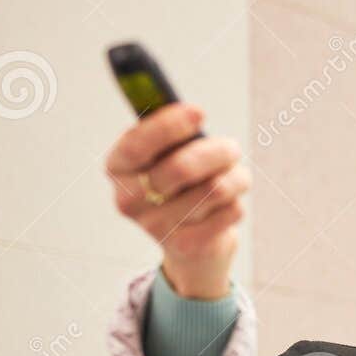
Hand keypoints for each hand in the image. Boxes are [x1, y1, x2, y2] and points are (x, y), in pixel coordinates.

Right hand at [105, 103, 249, 298]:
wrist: (192, 245)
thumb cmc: (181, 184)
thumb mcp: (169, 153)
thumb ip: (171, 129)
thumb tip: (190, 108)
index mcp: (118, 167)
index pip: (137, 144)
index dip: (169, 125)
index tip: (199, 112)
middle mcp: (128, 199)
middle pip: (182, 168)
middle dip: (217, 152)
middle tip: (232, 148)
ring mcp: (155, 227)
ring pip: (214, 189)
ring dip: (236, 178)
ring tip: (236, 177)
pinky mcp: (186, 247)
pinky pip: (229, 212)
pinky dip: (237, 203)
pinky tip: (228, 205)